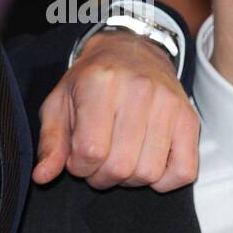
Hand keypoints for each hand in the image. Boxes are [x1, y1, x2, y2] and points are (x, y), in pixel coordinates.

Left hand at [32, 32, 198, 190]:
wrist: (133, 50)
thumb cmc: (93, 81)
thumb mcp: (60, 103)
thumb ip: (51, 141)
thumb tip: (42, 176)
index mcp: (99, 83)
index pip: (90, 151)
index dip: (79, 166)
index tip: (78, 157)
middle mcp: (138, 90)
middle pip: (119, 167)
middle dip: (102, 176)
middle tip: (98, 163)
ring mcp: (168, 105)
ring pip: (148, 173)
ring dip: (129, 179)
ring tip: (121, 159)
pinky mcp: (190, 119)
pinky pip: (183, 172)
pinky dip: (164, 181)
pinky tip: (147, 163)